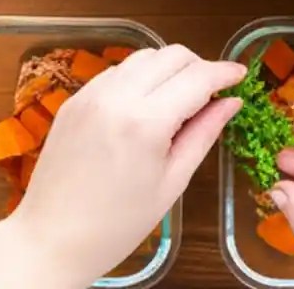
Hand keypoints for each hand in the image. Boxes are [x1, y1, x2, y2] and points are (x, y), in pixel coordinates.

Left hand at [0, 45, 246, 288]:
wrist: (51, 238)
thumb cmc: (119, 222)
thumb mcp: (173, 181)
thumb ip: (204, 134)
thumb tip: (232, 102)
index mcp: (146, 122)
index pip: (198, 77)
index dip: (225, 72)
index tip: (241, 75)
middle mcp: (116, 97)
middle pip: (171, 55)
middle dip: (199, 66)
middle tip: (213, 92)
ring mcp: (90, 95)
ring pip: (143, 56)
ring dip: (169, 68)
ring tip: (180, 98)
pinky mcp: (74, 101)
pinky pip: (117, 72)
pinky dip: (140, 76)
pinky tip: (146, 105)